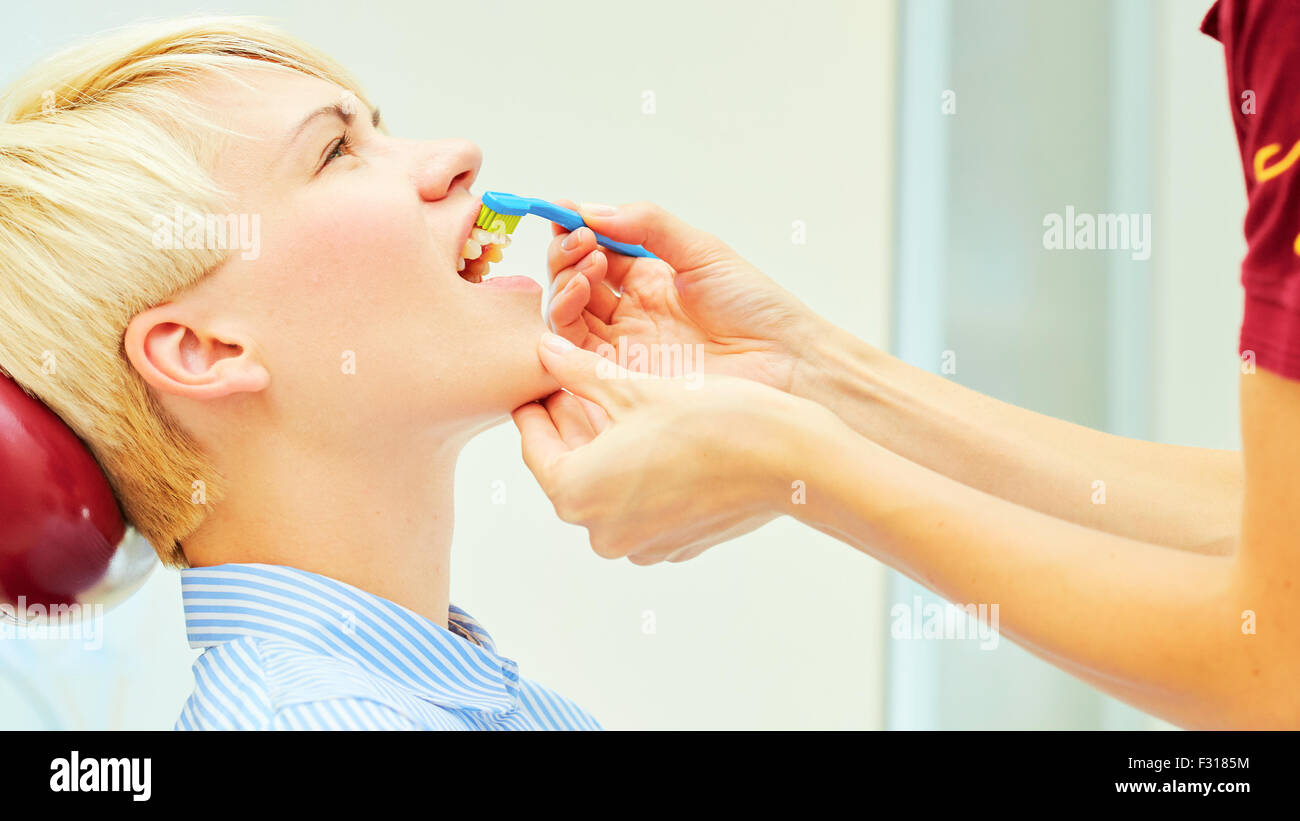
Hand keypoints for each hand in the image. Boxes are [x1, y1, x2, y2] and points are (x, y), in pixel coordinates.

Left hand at [513, 333, 837, 564]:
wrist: (787, 461)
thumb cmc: (710, 422)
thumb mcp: (635, 388)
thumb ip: (578, 373)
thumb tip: (544, 351)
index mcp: (576, 492)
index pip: (534, 443)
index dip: (537, 403)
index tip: (541, 379)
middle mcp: (600, 531)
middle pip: (569, 467)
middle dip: (573, 425)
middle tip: (579, 382)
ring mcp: (638, 544)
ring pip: (606, 488)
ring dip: (607, 449)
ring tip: (622, 404)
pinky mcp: (673, 545)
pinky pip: (641, 506)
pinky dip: (641, 474)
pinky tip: (660, 438)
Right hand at [544, 199, 824, 391]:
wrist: (784, 361)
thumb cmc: (756, 308)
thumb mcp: (703, 251)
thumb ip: (649, 225)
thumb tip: (594, 209)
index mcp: (651, 280)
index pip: (597, 250)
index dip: (576, 228)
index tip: (562, 209)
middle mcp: (631, 313)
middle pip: (574, 280)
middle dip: (567, 252)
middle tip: (582, 237)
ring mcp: (624, 345)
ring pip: (567, 312)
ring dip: (565, 280)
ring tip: (588, 261)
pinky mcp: (619, 377)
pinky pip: (572, 348)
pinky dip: (564, 314)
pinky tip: (580, 288)